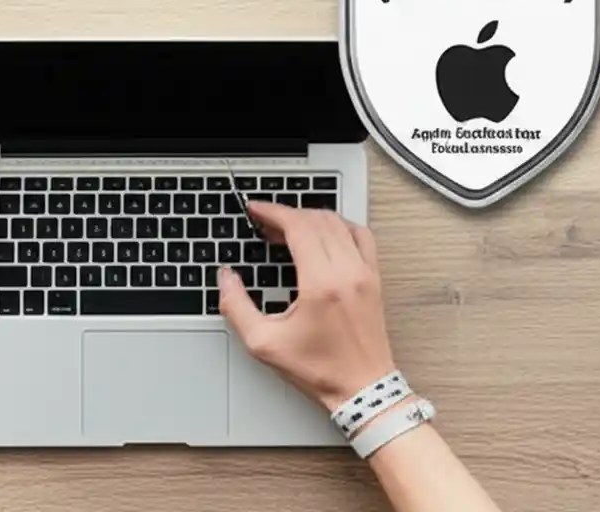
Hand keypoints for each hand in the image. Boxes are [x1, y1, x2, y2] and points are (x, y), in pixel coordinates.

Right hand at [219, 201, 394, 410]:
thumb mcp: (264, 343)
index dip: (272, 212)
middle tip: (265, 224)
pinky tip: (324, 235)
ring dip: (311, 218)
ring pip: (339, 223)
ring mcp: (365, 273)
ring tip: (288, 229)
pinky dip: (339, 226)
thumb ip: (236, 306)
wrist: (362, 389)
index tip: (256, 210)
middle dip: (287, 214)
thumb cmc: (320, 370)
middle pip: (316, 219)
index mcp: (321, 283)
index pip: (298, 226)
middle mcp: (347, 271)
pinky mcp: (373, 279)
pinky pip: (361, 235)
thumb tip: (226, 278)